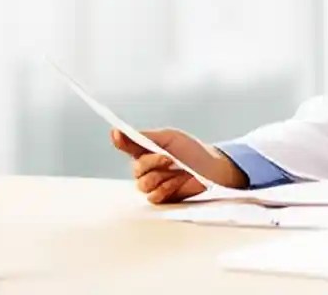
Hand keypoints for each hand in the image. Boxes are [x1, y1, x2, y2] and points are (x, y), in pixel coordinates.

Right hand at [110, 128, 245, 203]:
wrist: (211, 169)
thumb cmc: (193, 151)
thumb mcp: (170, 138)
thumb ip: (144, 137)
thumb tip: (117, 131)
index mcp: (147, 150)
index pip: (127, 146)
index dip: (120, 141)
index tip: (116, 133)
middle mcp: (147, 168)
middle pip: (136, 169)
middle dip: (153, 162)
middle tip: (169, 158)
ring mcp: (153, 183)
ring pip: (142, 184)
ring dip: (161, 176)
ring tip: (178, 171)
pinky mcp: (161, 197)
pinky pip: (153, 196)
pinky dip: (167, 188)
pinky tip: (178, 182)